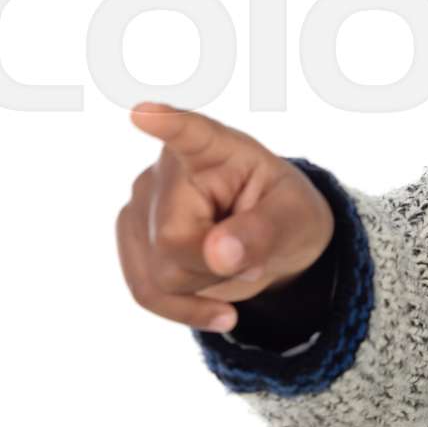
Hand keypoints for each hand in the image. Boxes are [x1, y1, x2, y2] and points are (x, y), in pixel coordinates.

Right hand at [116, 102, 334, 333]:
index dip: (167, 126)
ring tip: (235, 266)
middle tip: (253, 255)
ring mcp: (140, 204)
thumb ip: (263, 232)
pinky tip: (220, 312)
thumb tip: (217, 254)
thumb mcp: (296, 220)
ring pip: (158, 275)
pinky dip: (185, 310)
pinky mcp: (131, 238)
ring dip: (205, 288)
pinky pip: (146, 291)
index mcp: (216, 149)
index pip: (190, 135)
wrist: (274, 238)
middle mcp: (166, 171)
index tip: (143, 113)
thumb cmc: (287, 213)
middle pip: (171, 241)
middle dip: (217, 266)